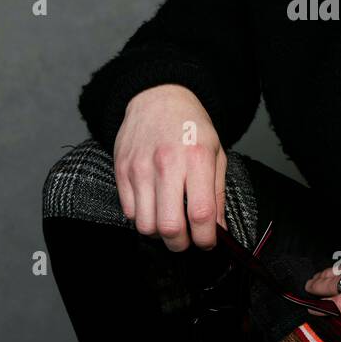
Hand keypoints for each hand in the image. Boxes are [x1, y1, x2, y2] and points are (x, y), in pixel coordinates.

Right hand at [113, 84, 226, 251]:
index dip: (206, 238)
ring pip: (146, 225)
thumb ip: (217, 194)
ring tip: (170, 222)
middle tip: (187, 239)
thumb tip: (219, 229)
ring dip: (159, 233)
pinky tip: (154, 206)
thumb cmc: (190, 126)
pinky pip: (129, 212)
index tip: (208, 242)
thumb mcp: (216, 153)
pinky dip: (142, 218)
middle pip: (170, 226)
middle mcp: (166, 164)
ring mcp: (140, 168)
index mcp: (196, 158)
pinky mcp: (122, 171)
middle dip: (181, 244)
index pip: (201, 214)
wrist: (158, 97)